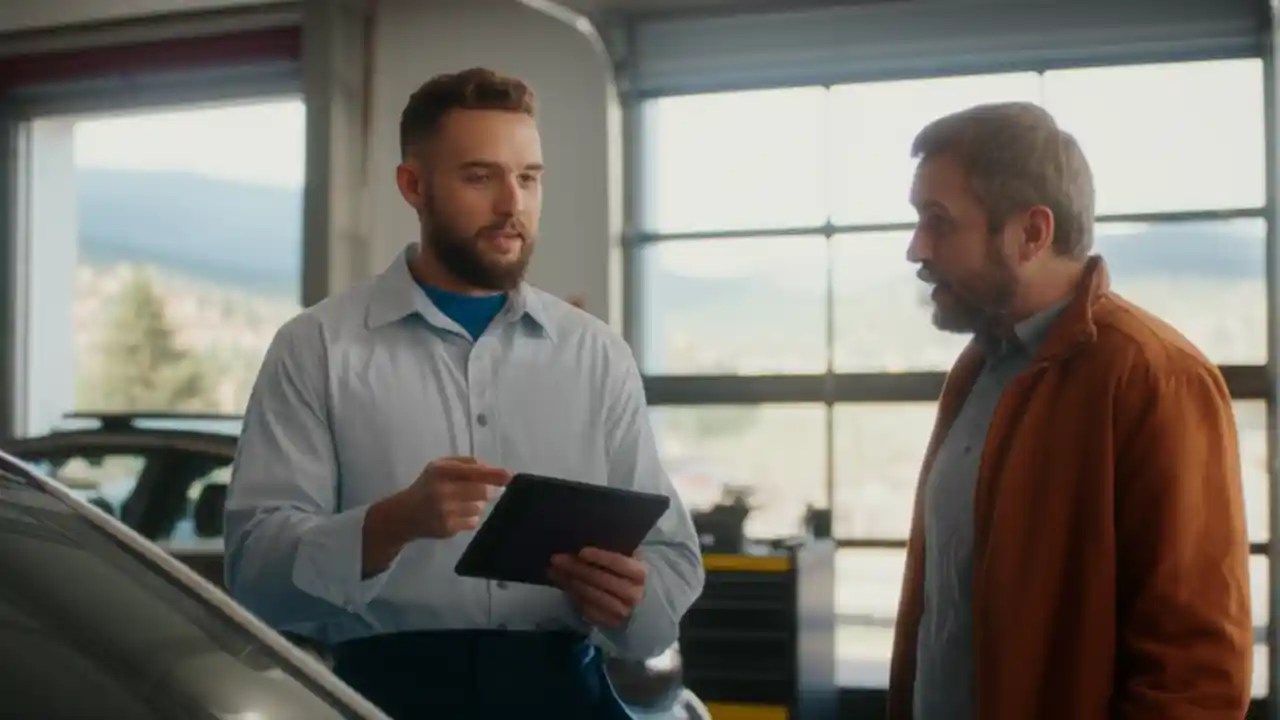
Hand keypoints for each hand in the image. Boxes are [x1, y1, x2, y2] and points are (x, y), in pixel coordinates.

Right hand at [363, 457, 508, 576]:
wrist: (404, 515)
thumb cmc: (427, 486)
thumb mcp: (440, 467)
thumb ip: (466, 463)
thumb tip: (493, 469)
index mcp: (441, 471)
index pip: (474, 471)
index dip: (494, 474)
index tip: (510, 476)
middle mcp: (442, 491)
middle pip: (482, 491)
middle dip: (492, 490)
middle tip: (493, 490)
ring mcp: (445, 512)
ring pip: (479, 507)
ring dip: (478, 504)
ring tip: (464, 502)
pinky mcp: (448, 529)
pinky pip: (473, 521)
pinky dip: (471, 517)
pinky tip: (458, 514)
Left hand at [548, 547, 646, 628]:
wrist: (643, 604)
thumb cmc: (632, 575)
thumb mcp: (632, 561)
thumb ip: (617, 552)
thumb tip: (586, 542)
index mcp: (639, 574)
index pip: (619, 564)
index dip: (600, 557)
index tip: (581, 551)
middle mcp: (633, 594)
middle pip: (600, 580)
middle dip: (575, 568)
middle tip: (556, 559)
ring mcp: (621, 611)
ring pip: (590, 595)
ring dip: (569, 582)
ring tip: (553, 571)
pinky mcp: (609, 623)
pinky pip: (586, 608)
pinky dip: (572, 595)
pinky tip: (562, 584)